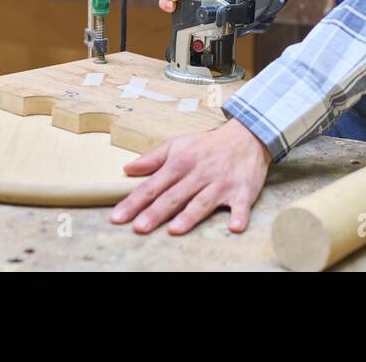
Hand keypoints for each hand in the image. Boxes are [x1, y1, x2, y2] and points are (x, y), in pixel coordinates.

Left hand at [110, 119, 270, 233]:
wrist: (247, 136)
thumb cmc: (207, 145)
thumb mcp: (178, 144)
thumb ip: (152, 158)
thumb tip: (127, 169)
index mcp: (180, 162)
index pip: (153, 185)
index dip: (134, 202)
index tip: (118, 218)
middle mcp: (199, 174)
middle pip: (174, 196)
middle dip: (156, 212)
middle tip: (139, 228)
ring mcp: (221, 183)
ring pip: (203, 202)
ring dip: (190, 215)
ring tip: (175, 229)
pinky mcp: (243, 191)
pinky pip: (241, 205)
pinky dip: (239, 216)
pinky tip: (235, 227)